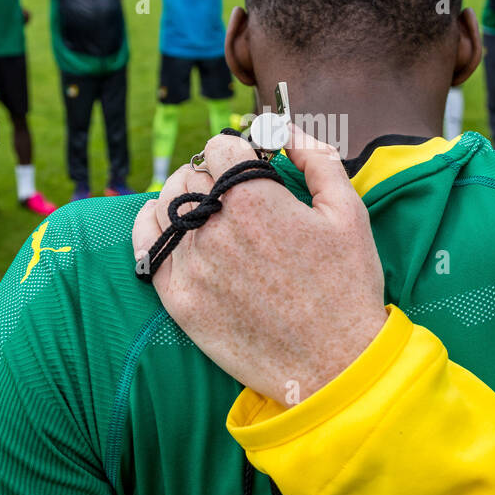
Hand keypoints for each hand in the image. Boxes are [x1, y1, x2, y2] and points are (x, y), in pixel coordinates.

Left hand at [132, 124, 388, 404]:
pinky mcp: (179, 300)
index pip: (220, 147)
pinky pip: (147, 246)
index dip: (237, 150)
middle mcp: (214, 227)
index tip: (250, 165)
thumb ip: (316, 157)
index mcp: (253, 199)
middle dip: (213, 175)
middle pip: (192, 176)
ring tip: (207, 209)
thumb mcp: (348, 211)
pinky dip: (153, 226)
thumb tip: (284, 129)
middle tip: (234, 192)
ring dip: (184, 199)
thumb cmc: (347, 286)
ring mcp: (192, 264)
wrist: (334, 364)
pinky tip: (169, 224)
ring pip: (166, 206)